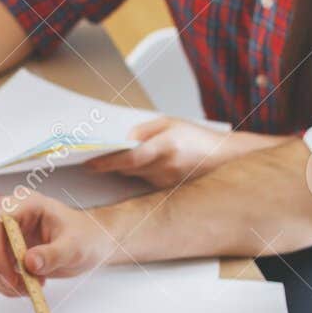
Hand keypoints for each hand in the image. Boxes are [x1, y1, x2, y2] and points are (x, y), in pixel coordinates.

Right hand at [0, 193, 117, 296]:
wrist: (90, 242)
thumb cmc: (85, 237)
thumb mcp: (75, 247)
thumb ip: (53, 254)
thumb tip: (29, 262)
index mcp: (25, 204)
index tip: (13, 279)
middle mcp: (8, 214)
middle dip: (0, 272)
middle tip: (24, 290)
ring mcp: (2, 232)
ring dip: (2, 281)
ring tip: (31, 287)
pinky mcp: (1, 248)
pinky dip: (3, 283)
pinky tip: (27, 284)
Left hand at [84, 117, 234, 186]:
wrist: (224, 158)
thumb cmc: (196, 137)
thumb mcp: (170, 122)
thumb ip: (144, 130)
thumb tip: (123, 140)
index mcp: (166, 147)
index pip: (130, 159)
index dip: (107, 163)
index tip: (88, 163)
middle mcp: (166, 168)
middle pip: (127, 170)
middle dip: (108, 165)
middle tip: (87, 158)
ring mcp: (167, 182)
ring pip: (134, 176)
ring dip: (120, 169)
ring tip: (102, 160)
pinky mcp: (169, 190)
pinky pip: (144, 181)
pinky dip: (135, 174)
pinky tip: (129, 167)